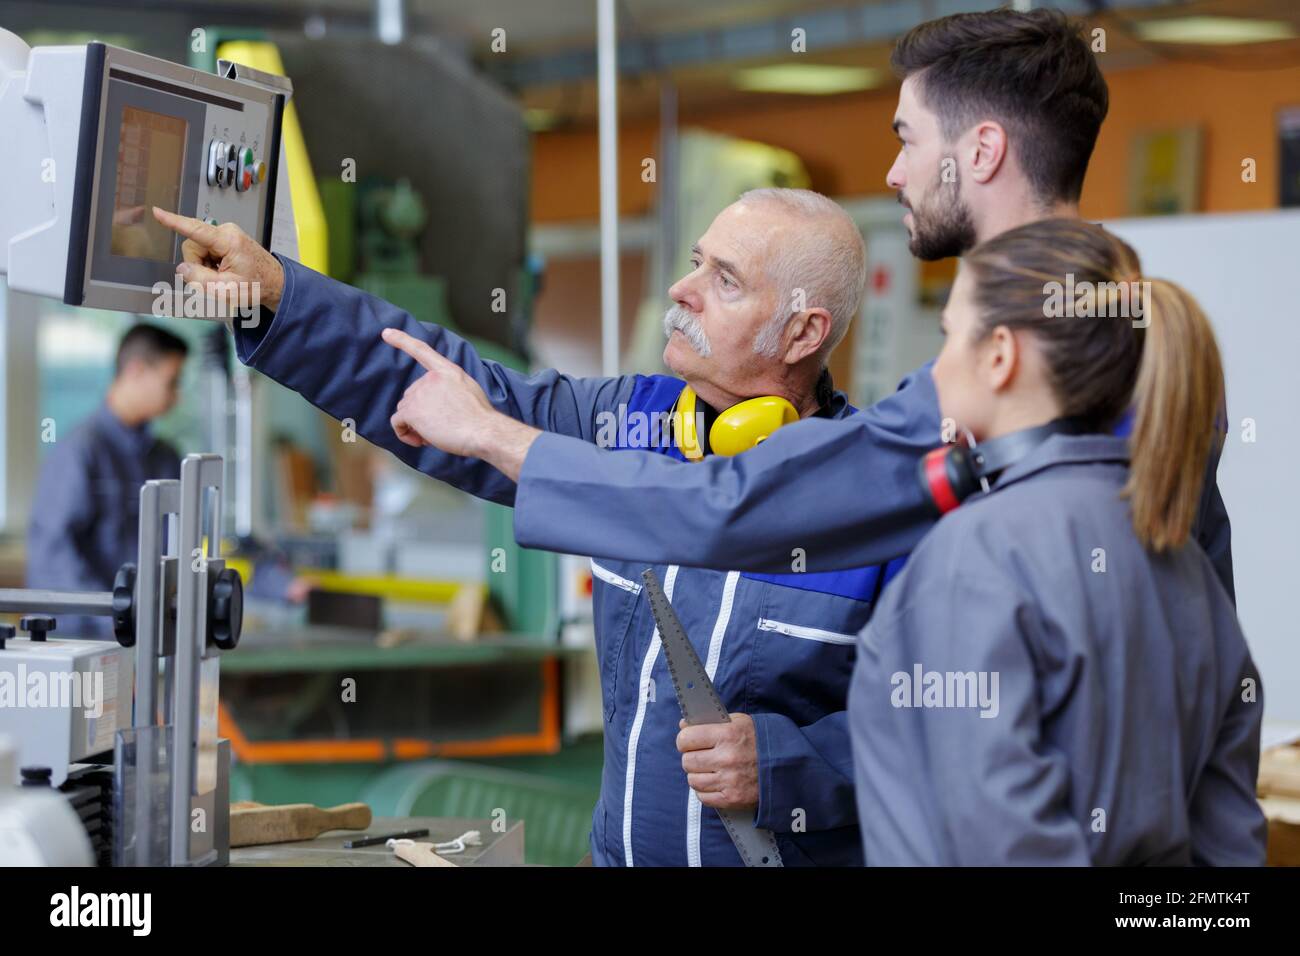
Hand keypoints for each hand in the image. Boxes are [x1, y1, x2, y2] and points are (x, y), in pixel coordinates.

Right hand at [151, 207, 283, 310]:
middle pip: (193, 246)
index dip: (173, 221)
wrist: (275, 283)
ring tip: (224, 274)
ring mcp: (226, 234)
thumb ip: (200, 279)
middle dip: (199, 265)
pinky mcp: (225, 239)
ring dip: (205, 266)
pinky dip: (211, 263)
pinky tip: (225, 270)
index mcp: (229, 241)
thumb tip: (183, 268)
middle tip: (217, 278)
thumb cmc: (258, 285)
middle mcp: (226, 232)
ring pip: (198, 249)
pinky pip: (206, 250)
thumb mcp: (226, 289)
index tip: (158, 212)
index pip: (195, 230)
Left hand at [381, 327, 501, 457]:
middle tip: (440, 427)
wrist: (483, 431)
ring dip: (415, 425)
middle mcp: (430, 378)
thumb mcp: (469, 390)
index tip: (386, 333)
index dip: (402, 340)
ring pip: (405, 410)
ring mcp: (419, 393)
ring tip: (435, 435)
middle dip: (421, 412)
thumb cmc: (480, 418)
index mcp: (447, 370)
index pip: (421, 350)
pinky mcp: (411, 411)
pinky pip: (397, 423)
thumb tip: (436, 402)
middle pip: (412, 395)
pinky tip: (421, 440)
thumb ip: (450, 388)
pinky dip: (404, 433)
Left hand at [677, 713, 758, 809]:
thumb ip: (710, 722)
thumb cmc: (760, 741)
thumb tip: (683, 726)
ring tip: (710, 770)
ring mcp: (729, 780)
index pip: (686, 739)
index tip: (689, 741)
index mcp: (727, 734)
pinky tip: (716, 782)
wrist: (787, 765)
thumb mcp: (738, 722)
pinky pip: (703, 797)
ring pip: (693, 780)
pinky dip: (706, 791)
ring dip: (698, 775)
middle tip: (702, 756)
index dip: (685, 740)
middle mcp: (727, 757)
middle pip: (687, 761)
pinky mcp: (732, 798)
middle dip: (692, 758)